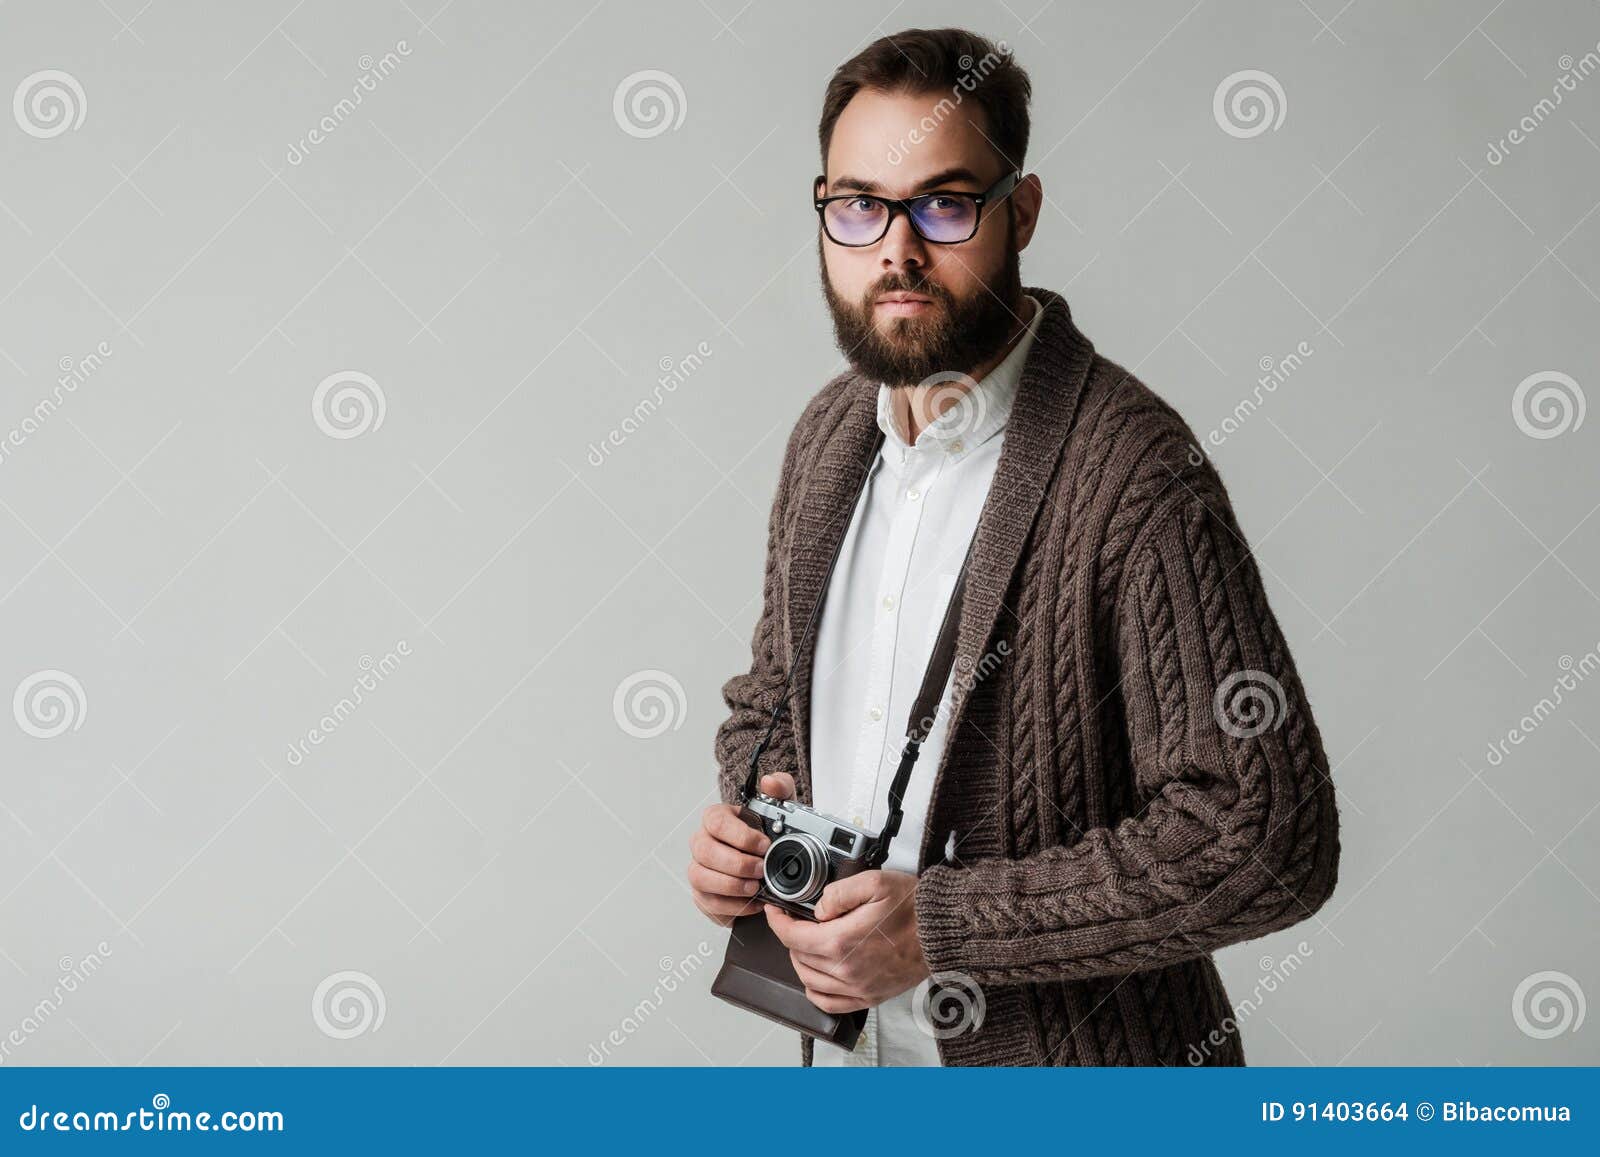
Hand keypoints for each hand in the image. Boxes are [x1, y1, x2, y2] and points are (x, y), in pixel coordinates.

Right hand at [687, 772, 792, 926]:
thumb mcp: (782, 811)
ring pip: (700, 877)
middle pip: (704, 851)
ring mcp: (700, 869)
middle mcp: (703, 843)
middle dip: (736, 863)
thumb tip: (769, 782)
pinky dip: (732, 906)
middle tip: (761, 869)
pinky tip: (751, 902)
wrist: (771, 870)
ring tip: (755, 888)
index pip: (716, 822)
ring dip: (730, 885)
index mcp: (718, 819)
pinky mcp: (703, 895)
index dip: (740, 836)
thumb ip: (781, 789)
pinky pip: (708, 902)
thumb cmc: (769, 839)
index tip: (764, 845)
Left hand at [763, 869, 930, 1012]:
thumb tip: (818, 908)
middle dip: (792, 936)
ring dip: (801, 960)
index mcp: (842, 942)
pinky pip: (828, 1003)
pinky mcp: (868, 997)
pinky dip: (815, 989)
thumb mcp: (874, 883)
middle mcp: (846, 970)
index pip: (792, 936)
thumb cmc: (914, 908)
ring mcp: (857, 987)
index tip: (775, 911)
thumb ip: (838, 892)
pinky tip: (819, 975)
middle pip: (798, 957)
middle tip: (797, 920)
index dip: (777, 921)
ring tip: (808, 942)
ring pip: (809, 980)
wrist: (943, 932)